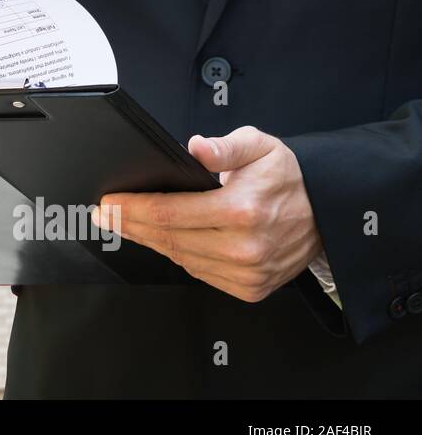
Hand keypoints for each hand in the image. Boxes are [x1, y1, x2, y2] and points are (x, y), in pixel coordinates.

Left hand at [95, 125, 322, 302]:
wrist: (328, 213)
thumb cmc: (288, 177)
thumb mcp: (260, 146)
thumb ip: (225, 147)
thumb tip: (196, 147)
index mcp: (242, 210)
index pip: (168, 214)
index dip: (132, 209)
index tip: (108, 202)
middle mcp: (244, 247)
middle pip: (168, 239)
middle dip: (130, 224)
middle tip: (105, 214)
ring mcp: (248, 273)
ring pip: (180, 258)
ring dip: (149, 242)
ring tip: (127, 225)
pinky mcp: (250, 288)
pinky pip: (200, 273)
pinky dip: (178, 256)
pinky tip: (163, 241)